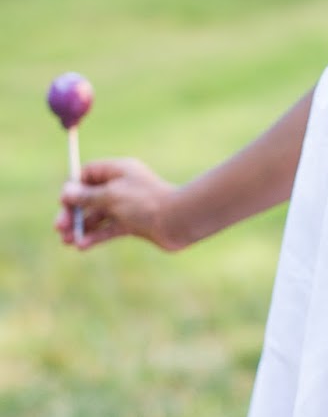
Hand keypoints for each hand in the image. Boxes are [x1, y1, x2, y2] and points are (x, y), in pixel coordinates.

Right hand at [55, 158, 182, 251]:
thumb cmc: (146, 202)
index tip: (63, 202)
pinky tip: (82, 246)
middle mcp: (122, 186)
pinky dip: (96, 236)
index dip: (74, 187)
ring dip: (82, 227)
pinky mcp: (134, 224)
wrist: (178, 221)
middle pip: (90, 197)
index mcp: (119, 170)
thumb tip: (67, 191)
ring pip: (98, 215)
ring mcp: (128, 205)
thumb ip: (87, 196)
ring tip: (67, 241)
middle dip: (74, 212)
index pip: (89, 174)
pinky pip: (109, 229)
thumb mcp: (111, 196)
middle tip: (60, 227)